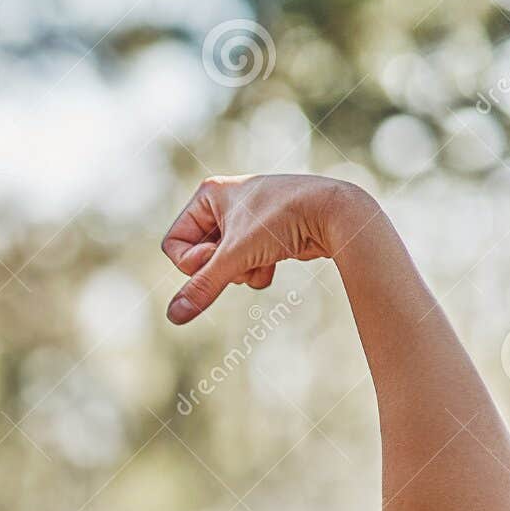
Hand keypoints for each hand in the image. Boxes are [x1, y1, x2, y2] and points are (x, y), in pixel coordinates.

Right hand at [160, 174, 374, 323]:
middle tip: (240, 260)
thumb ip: (202, 287)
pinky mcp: (264, 238)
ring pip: (222, 265)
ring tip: (261, 259)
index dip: (191, 260)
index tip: (216, 256)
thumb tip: (174, 316)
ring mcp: (245, 222)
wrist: (335, 214)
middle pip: (197, 257)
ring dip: (240, 272)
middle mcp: (224, 204)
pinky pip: (244, 265)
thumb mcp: (235, 256)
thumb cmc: (282, 220)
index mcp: (209, 194)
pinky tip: (274, 262)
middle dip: (220, 267)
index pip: (173, 243)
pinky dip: (256, 270)